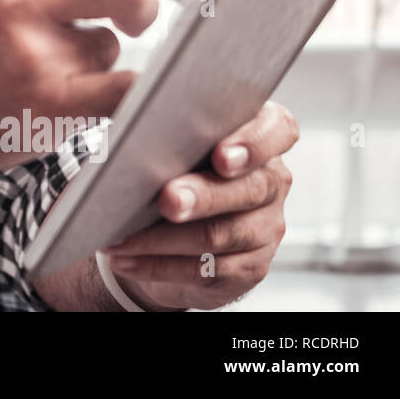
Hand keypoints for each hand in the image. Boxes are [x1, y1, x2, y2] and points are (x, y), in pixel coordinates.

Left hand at [103, 100, 298, 310]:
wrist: (172, 225)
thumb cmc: (172, 167)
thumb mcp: (170, 141)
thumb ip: (162, 127)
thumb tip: (122, 127)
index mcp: (258, 136)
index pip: (278, 130)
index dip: (254, 143)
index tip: (222, 157)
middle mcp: (270, 181)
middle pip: (249, 188)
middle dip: (203, 196)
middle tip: (167, 200)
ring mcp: (265, 227)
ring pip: (222, 234)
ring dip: (165, 238)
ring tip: (124, 237)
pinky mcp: (249, 266)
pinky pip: (207, 271)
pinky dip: (159, 266)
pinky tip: (128, 259)